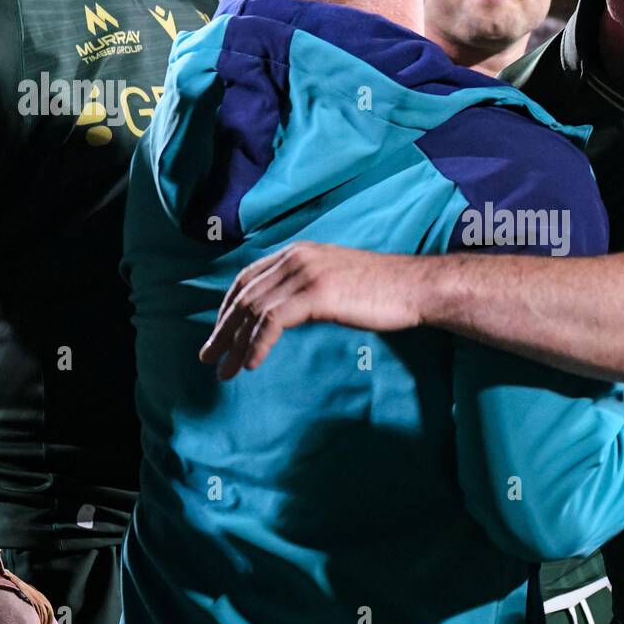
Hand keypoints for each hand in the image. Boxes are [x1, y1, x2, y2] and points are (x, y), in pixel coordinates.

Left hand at [200, 241, 431, 379]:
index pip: (247, 278)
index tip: (218, 333)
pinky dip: (257, 345)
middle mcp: (295, 257)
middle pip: (245, 296)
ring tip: (224, 371)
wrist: (414, 287)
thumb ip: (308, 287)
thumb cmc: (383, 290)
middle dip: (223, 330)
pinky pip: (273, 322)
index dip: (227, 307)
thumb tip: (286, 313)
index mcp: (298, 252)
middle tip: (209, 358)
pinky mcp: (316, 293)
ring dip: (235, 344)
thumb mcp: (336, 280)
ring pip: (254, 311)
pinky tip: (252, 364)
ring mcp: (305, 273)